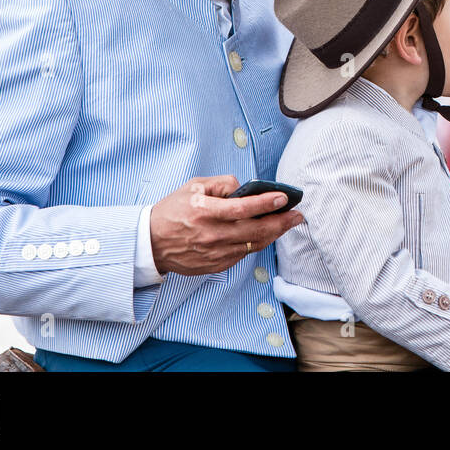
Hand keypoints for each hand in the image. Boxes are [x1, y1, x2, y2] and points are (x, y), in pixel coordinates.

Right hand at [149, 176, 303, 275]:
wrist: (151, 243)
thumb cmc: (174, 210)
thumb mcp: (194, 186)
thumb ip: (222, 184)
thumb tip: (246, 189)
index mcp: (204, 211)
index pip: (241, 208)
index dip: (265, 203)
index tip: (283, 197)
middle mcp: (211, 234)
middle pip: (255, 230)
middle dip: (281, 222)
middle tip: (298, 214)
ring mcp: (214, 253)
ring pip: (253, 244)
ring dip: (275, 234)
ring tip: (288, 223)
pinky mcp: (216, 265)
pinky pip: (243, 254)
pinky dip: (257, 243)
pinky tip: (267, 234)